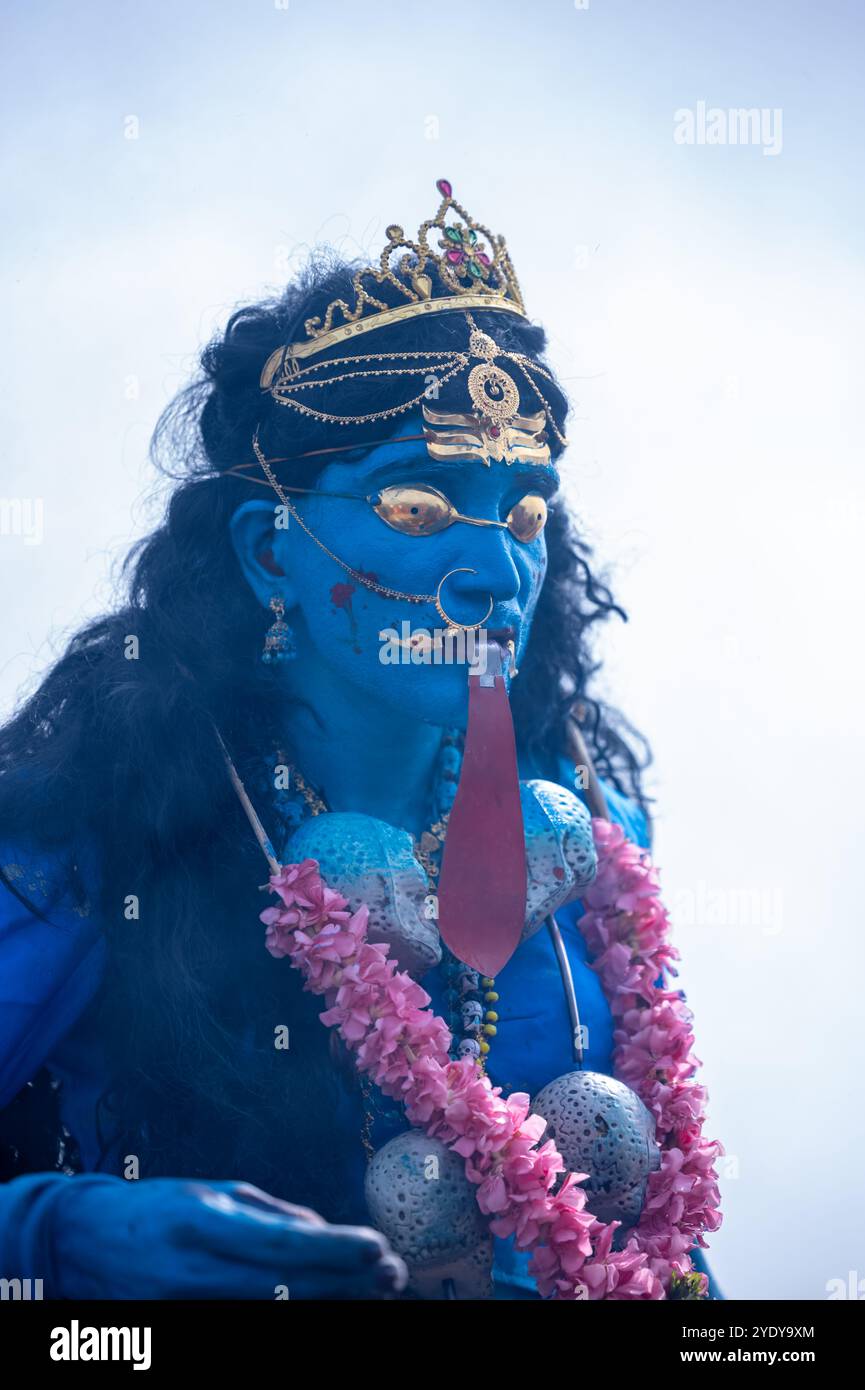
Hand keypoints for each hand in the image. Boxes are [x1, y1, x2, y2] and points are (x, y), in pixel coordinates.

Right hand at [51, 1176, 406, 1298]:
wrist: (80, 1244)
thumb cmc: (157, 1210)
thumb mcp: (213, 1193)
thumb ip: (273, 1216)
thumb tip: (328, 1234)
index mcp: (202, 1221)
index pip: (282, 1241)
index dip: (336, 1249)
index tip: (379, 1247)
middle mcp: (194, 1270)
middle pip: (287, 1288)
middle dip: (347, 1284)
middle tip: (394, 1276)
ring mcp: (185, 1308)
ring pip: (274, 1314)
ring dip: (328, 1305)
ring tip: (370, 1293)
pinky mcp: (180, 1331)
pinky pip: (248, 1327)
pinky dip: (292, 1318)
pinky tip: (323, 1307)